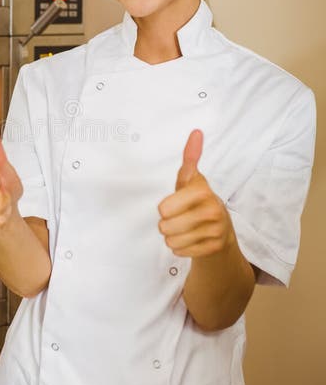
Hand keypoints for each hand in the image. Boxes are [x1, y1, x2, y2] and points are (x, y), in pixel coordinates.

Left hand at [157, 130, 233, 257]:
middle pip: (165, 227)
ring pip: (171, 241)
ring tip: (186, 229)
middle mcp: (212, 210)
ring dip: (173, 237)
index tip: (176, 204)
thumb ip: (190, 158)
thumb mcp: (191, 179)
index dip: (165, 208)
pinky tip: (192, 240)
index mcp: (203, 191)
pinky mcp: (215, 248)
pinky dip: (182, 248)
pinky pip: (180, 252)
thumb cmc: (198, 201)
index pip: (163, 209)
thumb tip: (196, 132)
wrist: (222, 230)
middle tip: (181, 218)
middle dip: (167, 224)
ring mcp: (216, 231)